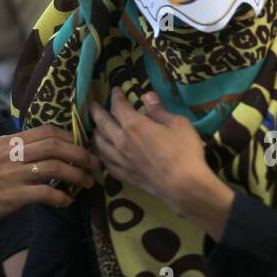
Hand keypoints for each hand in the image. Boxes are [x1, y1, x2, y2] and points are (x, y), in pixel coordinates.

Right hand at [0, 124, 99, 255]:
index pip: (47, 131)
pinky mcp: (13, 196)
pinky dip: (61, 197)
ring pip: (56, 168)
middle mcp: (11, 154)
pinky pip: (46, 193)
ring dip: (77, 176)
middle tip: (95, 164)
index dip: (71, 137)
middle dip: (82, 154)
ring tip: (88, 183)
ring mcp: (12, 174)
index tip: (84, 146)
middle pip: (56, 146)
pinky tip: (67, 201)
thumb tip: (49, 147)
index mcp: (9, 141)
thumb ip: (19, 149)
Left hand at [89, 88, 234, 238]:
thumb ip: (159, 111)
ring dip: (95, 133)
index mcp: (134, 125)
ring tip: (95, 129)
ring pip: (99, 144)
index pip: (119, 106)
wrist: (183, 186)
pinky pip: (106, 163)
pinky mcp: (124, 175)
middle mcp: (121, 141)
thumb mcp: (178, 124)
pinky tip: (104, 154)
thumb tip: (147, 96)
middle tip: (93, 106)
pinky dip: (102, 155)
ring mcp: (121, 160)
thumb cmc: (184, 152)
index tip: (116, 90)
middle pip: (102, 123)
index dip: (116, 96)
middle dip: (97, 112)